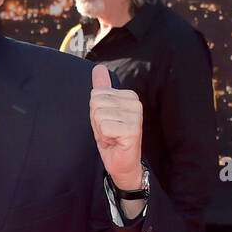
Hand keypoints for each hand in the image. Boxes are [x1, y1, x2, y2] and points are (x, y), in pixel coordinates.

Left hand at [89, 62, 143, 189]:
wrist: (122, 163)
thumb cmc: (113, 138)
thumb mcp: (103, 111)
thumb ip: (102, 89)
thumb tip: (98, 68)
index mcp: (129, 96)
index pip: (96, 94)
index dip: (95, 112)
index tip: (107, 122)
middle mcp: (135, 103)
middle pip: (96, 102)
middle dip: (96, 121)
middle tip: (108, 131)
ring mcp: (135, 116)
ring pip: (99, 115)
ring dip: (100, 130)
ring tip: (112, 136)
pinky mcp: (132, 130)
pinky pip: (104, 127)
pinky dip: (105, 138)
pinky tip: (115, 142)